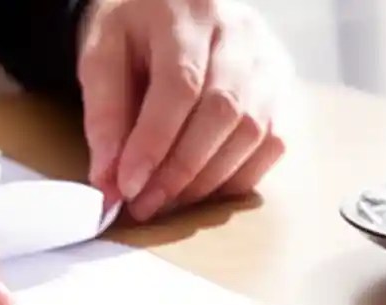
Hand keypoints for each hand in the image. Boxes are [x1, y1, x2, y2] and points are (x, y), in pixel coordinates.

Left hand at [78, 0, 292, 221]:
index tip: (129, 186)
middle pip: (223, 111)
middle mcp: (239, 32)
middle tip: (146, 204)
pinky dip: (238, 175)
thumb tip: (110, 181)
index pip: (179, 85)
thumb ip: (104, 116)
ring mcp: (268, 60)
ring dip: (208, 178)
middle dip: (181, 169)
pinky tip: (204, 187)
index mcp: (188, 12)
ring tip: (169, 199)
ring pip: (253, 131)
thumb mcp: (102, 57)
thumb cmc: (134, 33)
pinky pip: (273, 143)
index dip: (154, 142)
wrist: (171, 7)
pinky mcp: (283, 86)